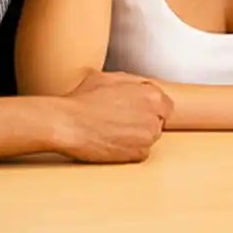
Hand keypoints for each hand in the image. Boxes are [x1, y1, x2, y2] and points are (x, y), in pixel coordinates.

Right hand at [54, 71, 173, 162]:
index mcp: (152, 94)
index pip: (165, 105)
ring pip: (150, 137)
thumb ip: (133, 82)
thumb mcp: (109, 78)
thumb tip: (141, 86)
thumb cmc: (82, 99)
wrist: (67, 123)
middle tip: (120, 122)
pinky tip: (112, 142)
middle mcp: (155, 115)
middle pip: (158, 122)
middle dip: (143, 122)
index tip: (137, 111)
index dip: (150, 108)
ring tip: (113, 131)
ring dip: (136, 136)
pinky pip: (141, 153)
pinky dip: (129, 150)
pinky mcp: (138, 154)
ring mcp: (148, 136)